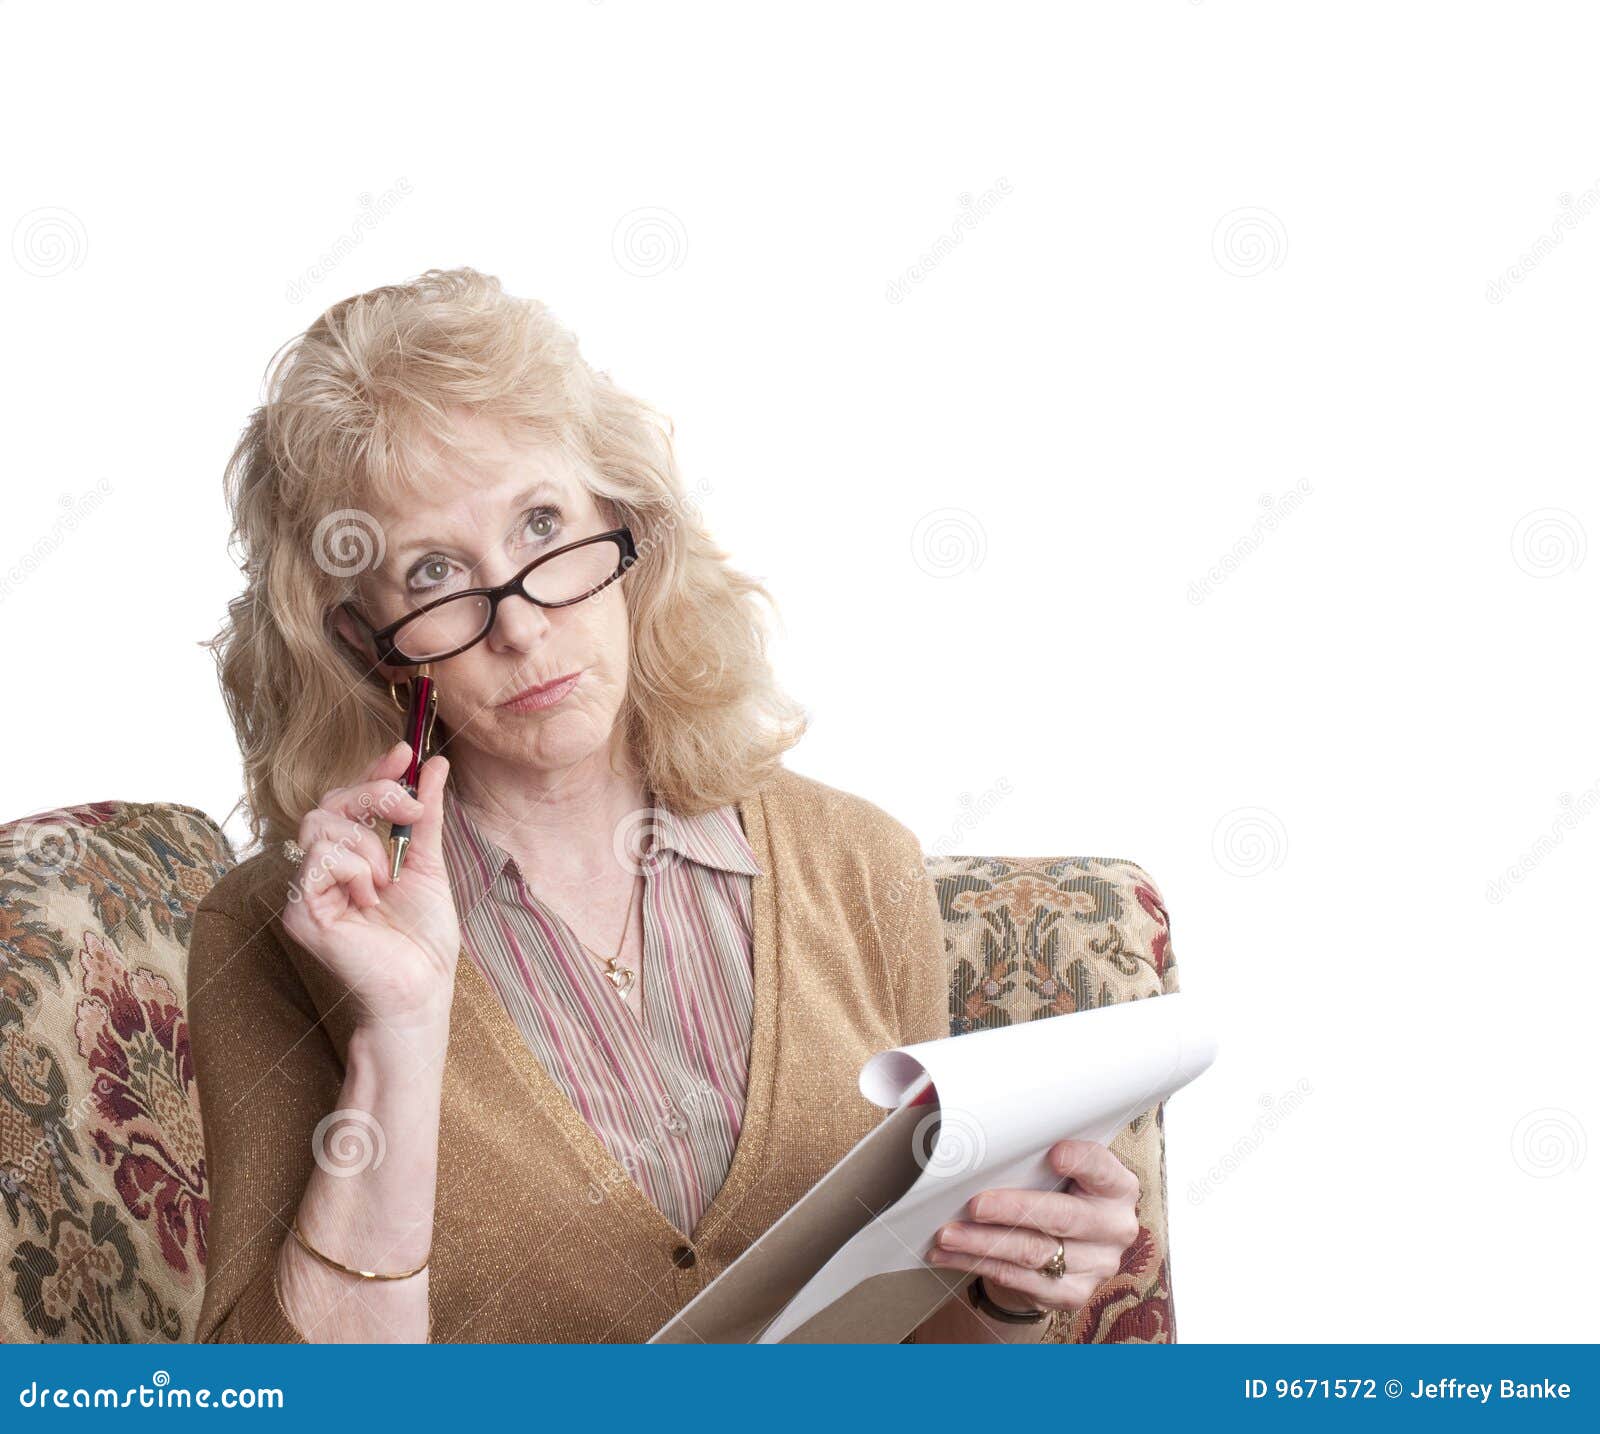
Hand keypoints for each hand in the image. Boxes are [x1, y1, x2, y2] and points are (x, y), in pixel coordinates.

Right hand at [280, 740, 459, 1031]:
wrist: (422, 987)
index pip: (349, 801)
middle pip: (329, 805)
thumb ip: (427, 815)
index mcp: (352, 858)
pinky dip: (353, 870)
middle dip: (373, 796)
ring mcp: (307, 891)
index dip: (373, 773)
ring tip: (386, 882)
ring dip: (367, 846)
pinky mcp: (300, 912)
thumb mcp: (430, 863)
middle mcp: (323, 871)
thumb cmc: (423, 938)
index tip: (405, 751)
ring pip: (321, 827)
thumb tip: (436, 765)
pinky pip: (318, 861)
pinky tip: (368, 898)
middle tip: (410, 811)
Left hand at [924, 1139, 1140, 1317]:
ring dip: (983, 1242)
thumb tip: (989, 1143)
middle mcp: (1114, 1227)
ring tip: (948, 1234)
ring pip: (1033, 1252)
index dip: (1081, 1162)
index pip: (1102, 1168)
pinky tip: (951, 1256)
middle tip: (975, 1205)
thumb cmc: (1053, 1193)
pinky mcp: (1071, 1294)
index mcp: (1117, 1187)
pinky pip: (1017, 1279)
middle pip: (1063, 1216)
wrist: (1056, 1249)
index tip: (1054, 1154)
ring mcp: (1097, 1265)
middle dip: (1013, 1209)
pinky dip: (977, 1264)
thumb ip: (1038, 1159)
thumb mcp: (1056, 1172)